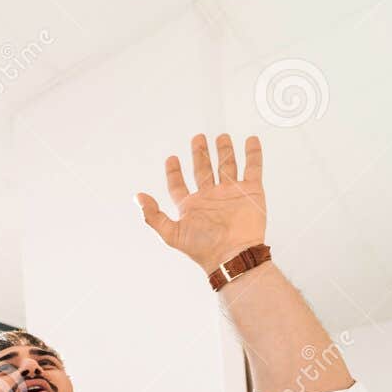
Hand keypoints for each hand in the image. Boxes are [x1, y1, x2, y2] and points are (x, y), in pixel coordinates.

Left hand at [136, 134, 265, 274]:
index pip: (179, 185)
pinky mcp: (251, 192)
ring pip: (226, 166)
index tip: (171, 159)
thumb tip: (138, 198)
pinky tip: (250, 141)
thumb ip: (153, 216)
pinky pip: (253, 168)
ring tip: (221, 137)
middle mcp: (211, 197)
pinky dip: (253, 154)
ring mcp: (231, 193)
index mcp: (191, 206)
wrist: (233, 255)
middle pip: (203, 170)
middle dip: (200, 153)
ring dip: (224, 151)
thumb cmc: (203, 249)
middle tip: (197, 138)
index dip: (174, 172)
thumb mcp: (171, 234)